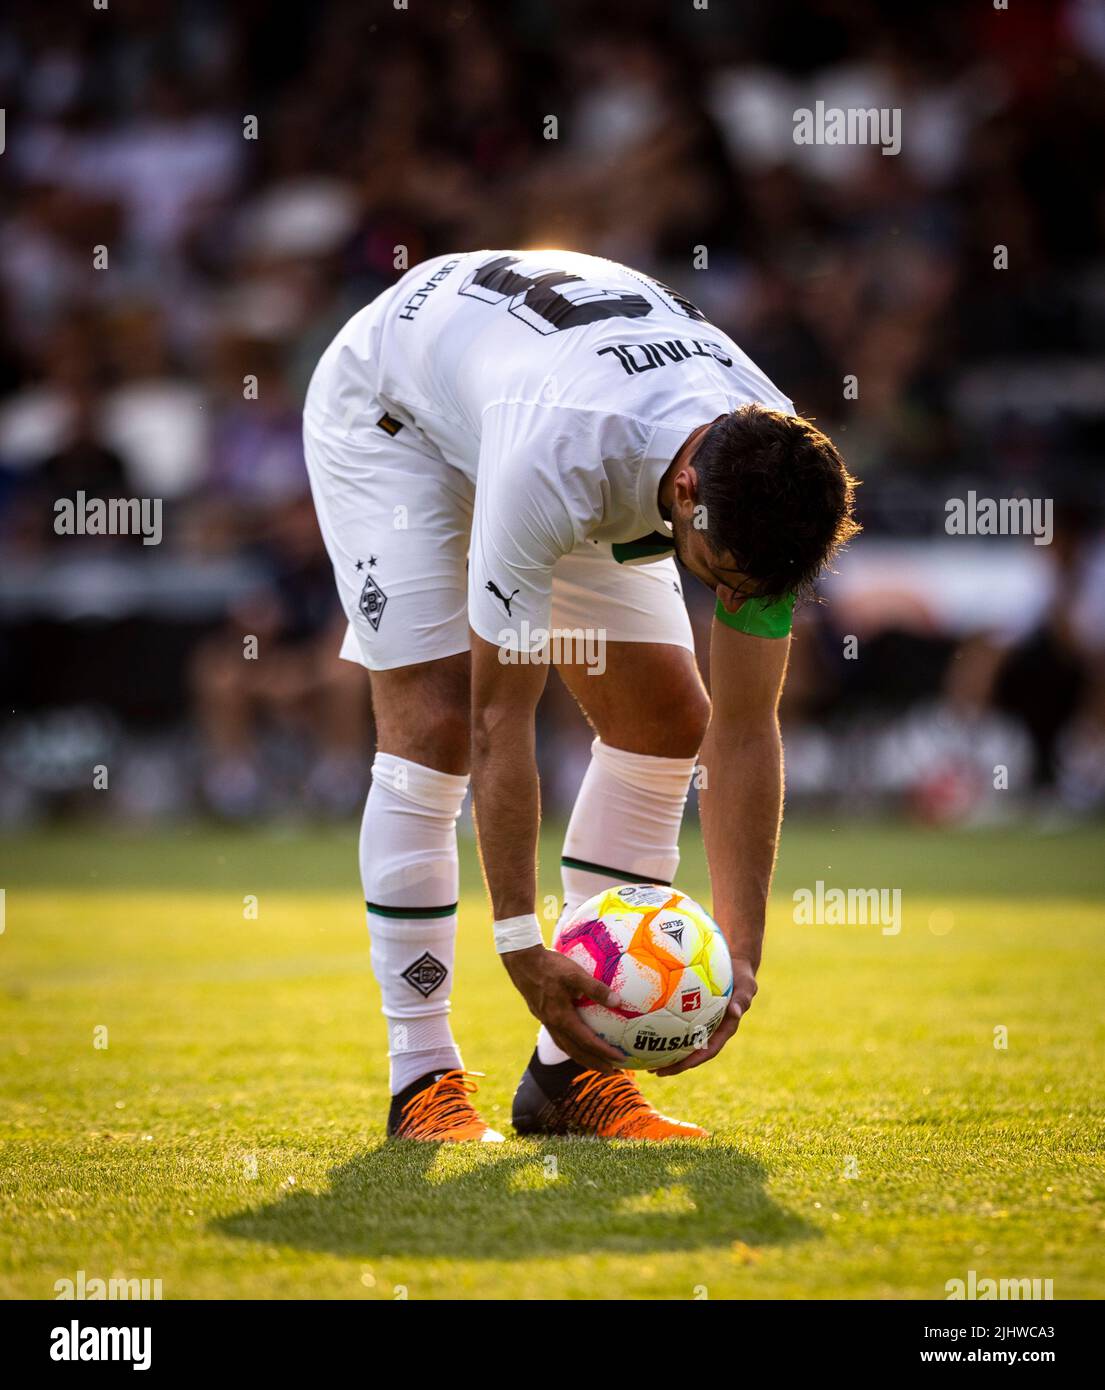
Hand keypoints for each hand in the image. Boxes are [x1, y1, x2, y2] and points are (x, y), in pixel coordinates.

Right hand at [502, 944, 625, 1071]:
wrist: (521, 961)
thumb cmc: (550, 966)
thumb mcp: (575, 974)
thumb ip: (596, 988)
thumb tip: (618, 1001)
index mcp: (561, 1018)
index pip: (587, 1042)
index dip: (605, 1052)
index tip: (621, 1059)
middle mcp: (553, 1024)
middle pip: (576, 1052)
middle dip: (594, 1063)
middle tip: (612, 1071)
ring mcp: (546, 1021)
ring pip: (566, 1046)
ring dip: (582, 1057)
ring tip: (596, 1062)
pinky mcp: (542, 1015)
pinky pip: (559, 1037)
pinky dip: (571, 1045)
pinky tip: (577, 1039)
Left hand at [653, 956, 757, 1076]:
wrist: (736, 964)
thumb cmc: (741, 975)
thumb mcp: (747, 985)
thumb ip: (743, 998)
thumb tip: (736, 1011)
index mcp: (724, 1029)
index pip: (708, 1051)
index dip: (694, 1061)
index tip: (679, 1068)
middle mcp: (711, 1029)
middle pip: (691, 1053)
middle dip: (674, 1065)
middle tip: (654, 1071)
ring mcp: (701, 1022)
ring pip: (681, 1041)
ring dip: (665, 1052)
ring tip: (643, 1060)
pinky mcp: (691, 1012)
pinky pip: (675, 1022)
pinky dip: (661, 1026)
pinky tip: (644, 1024)